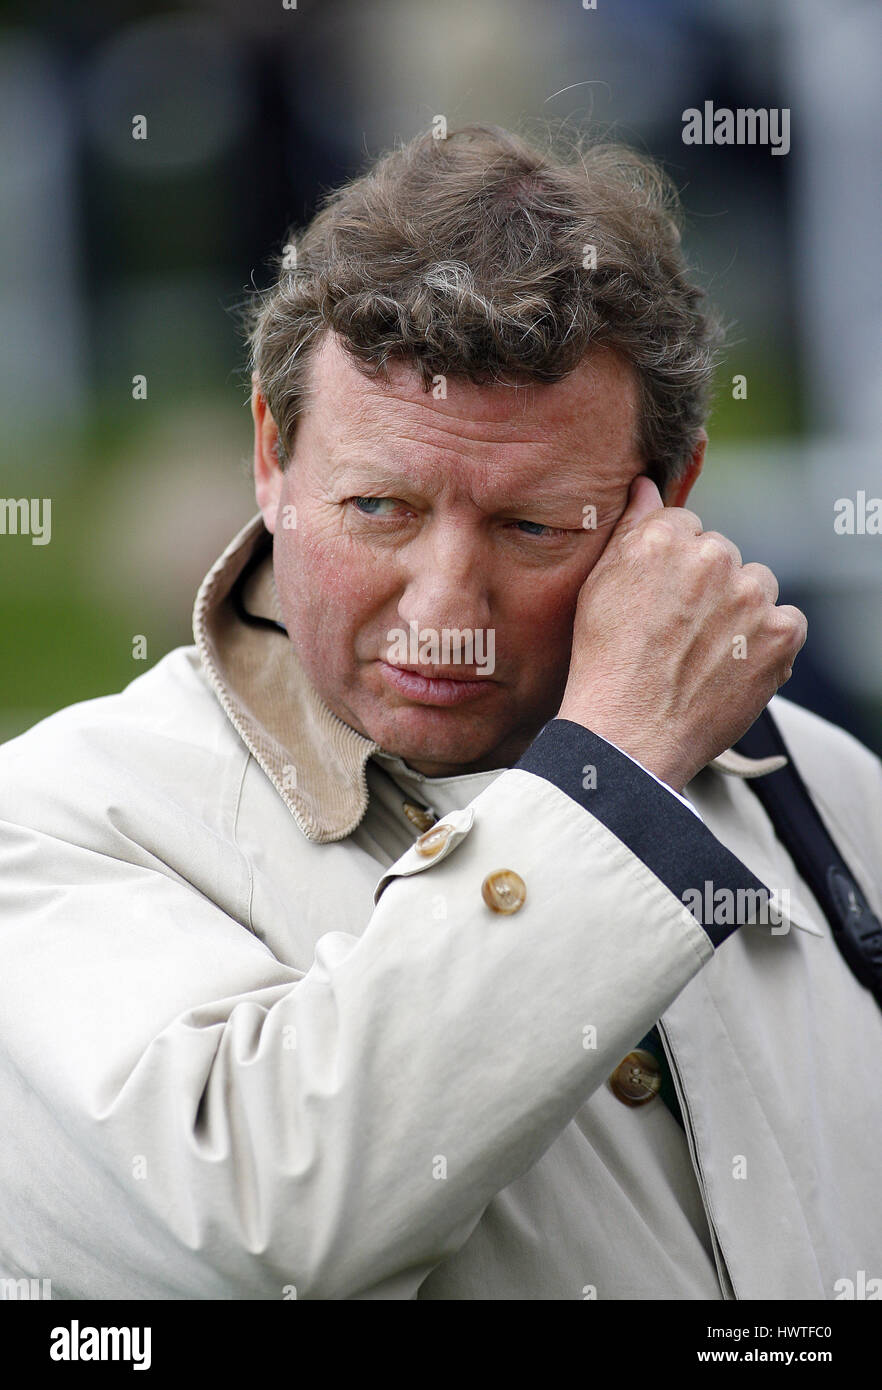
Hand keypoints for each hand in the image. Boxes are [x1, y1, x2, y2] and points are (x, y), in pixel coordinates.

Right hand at [557, 475, 807, 791]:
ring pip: (757, 586)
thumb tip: (646, 486)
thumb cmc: (604, 663)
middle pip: (723, 556)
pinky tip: (733, 665)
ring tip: (706, 653)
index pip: (686, 528)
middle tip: (680, 634)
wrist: (628, 733)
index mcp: (664, 538)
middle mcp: (712, 557)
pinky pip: (788, 622)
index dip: (673, 567)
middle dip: (708, 587)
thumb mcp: (598, 587)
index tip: (662, 602)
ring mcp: (751, 595)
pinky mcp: (781, 633)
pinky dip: (768, 643)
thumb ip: (630, 529)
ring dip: (741, 611)